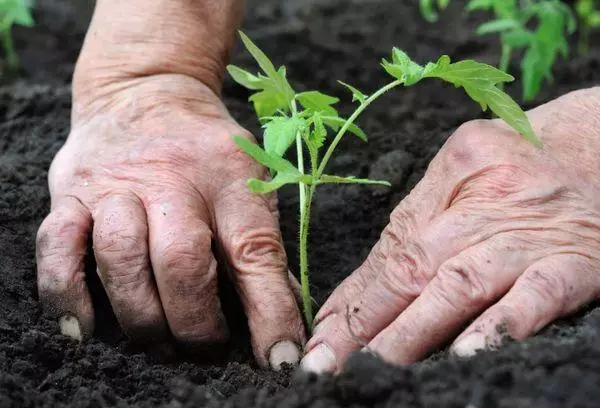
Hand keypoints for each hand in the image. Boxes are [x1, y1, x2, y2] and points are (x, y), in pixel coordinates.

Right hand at [35, 73, 304, 368]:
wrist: (146, 92)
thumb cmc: (207, 151)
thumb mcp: (249, 179)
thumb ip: (259, 244)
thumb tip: (278, 319)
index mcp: (229, 175)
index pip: (255, 251)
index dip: (271, 312)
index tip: (281, 358)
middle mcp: (171, 177)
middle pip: (181, 261)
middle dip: (196, 321)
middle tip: (206, 346)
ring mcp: (115, 185)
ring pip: (121, 260)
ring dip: (142, 316)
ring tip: (159, 341)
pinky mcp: (71, 194)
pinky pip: (58, 249)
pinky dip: (67, 297)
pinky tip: (85, 331)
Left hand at [301, 87, 599, 372]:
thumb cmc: (522, 164)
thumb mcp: (464, 173)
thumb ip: (415, 226)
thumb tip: (356, 293)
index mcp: (452, 172)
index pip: (391, 246)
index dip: (354, 296)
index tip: (324, 334)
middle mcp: (485, 200)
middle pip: (414, 265)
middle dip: (367, 321)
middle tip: (330, 361)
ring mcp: (530, 231)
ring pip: (460, 282)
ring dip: (415, 330)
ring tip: (378, 364)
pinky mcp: (575, 259)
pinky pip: (536, 293)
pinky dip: (501, 324)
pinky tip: (469, 352)